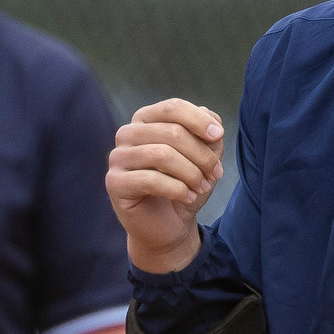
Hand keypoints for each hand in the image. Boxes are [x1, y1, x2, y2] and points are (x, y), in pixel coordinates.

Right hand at [107, 99, 223, 273]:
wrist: (168, 225)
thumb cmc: (184, 185)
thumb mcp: (203, 156)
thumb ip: (207, 133)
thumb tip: (209, 118)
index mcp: (145, 120)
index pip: (172, 108)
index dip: (199, 120)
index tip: (219, 136)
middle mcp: (127, 134)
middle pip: (171, 132)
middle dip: (201, 155)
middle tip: (215, 173)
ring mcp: (117, 158)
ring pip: (161, 154)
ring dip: (191, 173)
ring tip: (202, 187)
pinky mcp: (114, 183)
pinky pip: (150, 179)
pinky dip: (177, 189)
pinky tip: (187, 197)